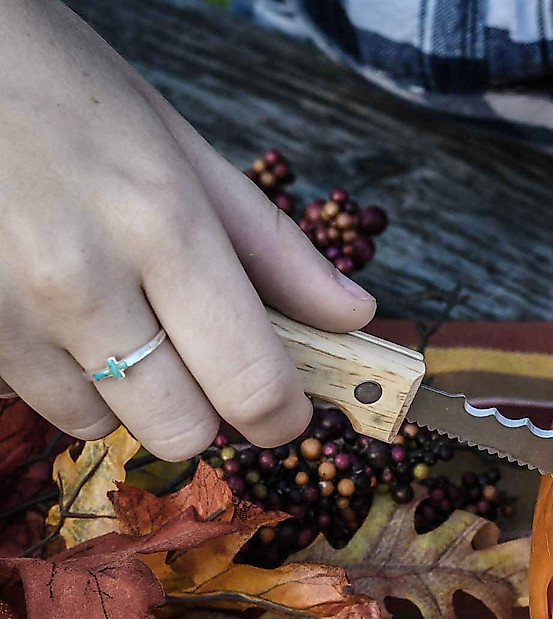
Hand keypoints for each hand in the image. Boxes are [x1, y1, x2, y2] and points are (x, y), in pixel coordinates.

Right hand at [0, 1, 373, 459]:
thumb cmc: (56, 89)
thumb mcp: (176, 146)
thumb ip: (273, 246)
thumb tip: (354, 315)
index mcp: (162, 225)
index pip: (251, 387)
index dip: (280, 417)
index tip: (283, 410)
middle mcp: (81, 279)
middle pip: (182, 431)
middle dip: (201, 409)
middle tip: (190, 358)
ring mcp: (4, 310)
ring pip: (99, 426)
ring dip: (119, 393)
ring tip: (101, 314)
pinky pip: (30, 400)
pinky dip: (52, 374)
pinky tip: (42, 309)